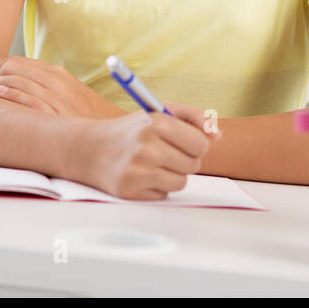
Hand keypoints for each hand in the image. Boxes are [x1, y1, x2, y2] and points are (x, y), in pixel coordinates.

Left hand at [0, 56, 124, 119]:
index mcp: (58, 74)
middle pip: (14, 68)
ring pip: (17, 81)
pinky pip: (29, 100)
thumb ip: (49, 86)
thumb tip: (20, 84)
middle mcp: (56, 81)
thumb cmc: (86, 116)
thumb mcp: (70, 93)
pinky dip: (12, 94)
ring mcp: (56, 97)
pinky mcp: (55, 114)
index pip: (20, 62)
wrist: (109, 132)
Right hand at [71, 102, 222, 199]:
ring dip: (172, 175)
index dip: (196, 144)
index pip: (200, 144)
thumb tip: (218, 135)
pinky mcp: (130, 191)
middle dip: (184, 160)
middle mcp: (147, 146)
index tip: (185, 143)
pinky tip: (142, 176)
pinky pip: (164, 195)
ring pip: (181, 182)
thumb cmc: (132, 130)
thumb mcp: (160, 112)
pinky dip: (157, 187)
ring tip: (153, 164)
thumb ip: (193, 117)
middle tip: (166, 153)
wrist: (90, 149)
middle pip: (193, 165)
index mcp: (156, 122)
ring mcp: (138, 170)